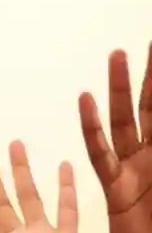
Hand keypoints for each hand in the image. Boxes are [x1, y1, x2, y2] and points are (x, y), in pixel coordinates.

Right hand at [79, 45, 151, 232]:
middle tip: (150, 41)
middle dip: (150, 75)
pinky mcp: (116, 190)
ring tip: (118, 54)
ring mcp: (132, 172)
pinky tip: (87, 100)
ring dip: (120, 89)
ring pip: (124, 122)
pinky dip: (92, 126)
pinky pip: (101, 153)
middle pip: (151, 108)